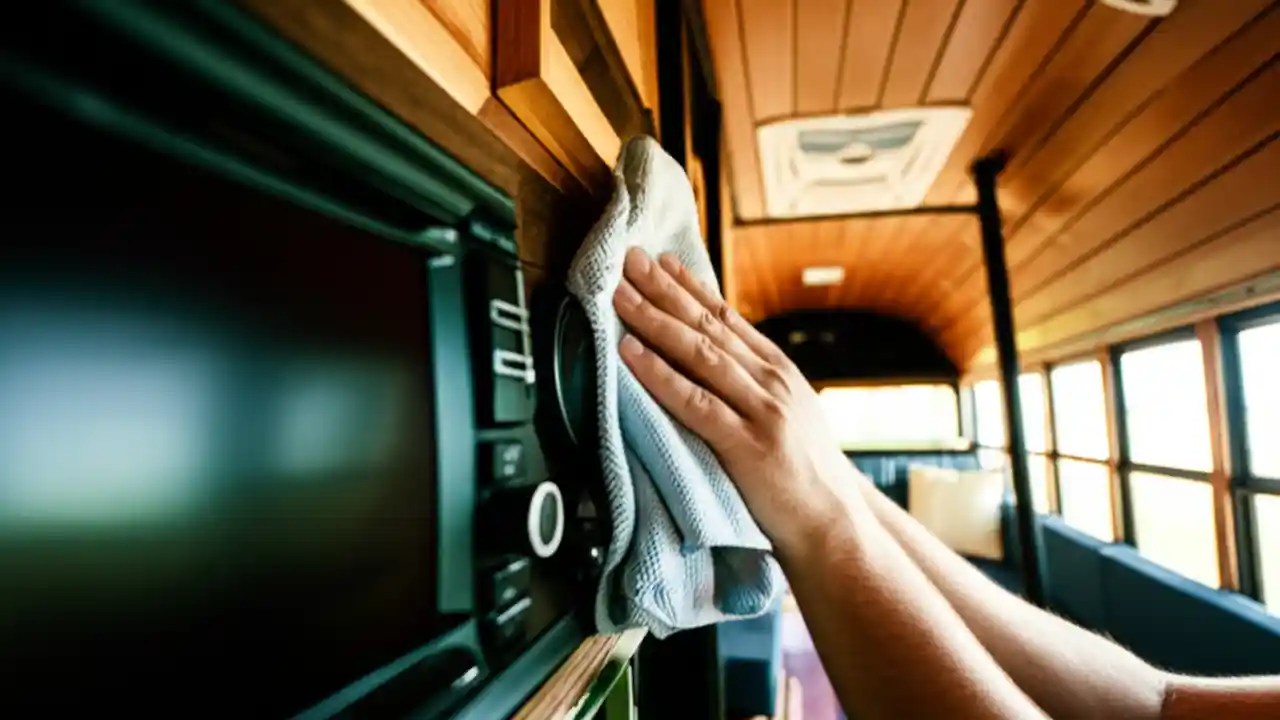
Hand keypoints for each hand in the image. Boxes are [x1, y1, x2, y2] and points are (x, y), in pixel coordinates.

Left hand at [612, 248, 856, 551]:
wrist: (834, 523)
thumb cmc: (804, 476)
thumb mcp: (789, 416)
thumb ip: (756, 387)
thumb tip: (719, 362)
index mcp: (779, 371)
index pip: (727, 318)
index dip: (690, 287)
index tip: (660, 261)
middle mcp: (771, 381)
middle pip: (708, 325)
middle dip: (665, 289)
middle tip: (629, 259)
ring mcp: (761, 411)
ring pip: (699, 354)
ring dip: (655, 320)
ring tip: (621, 295)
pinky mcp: (746, 445)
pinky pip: (694, 402)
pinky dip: (659, 374)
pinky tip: (631, 354)